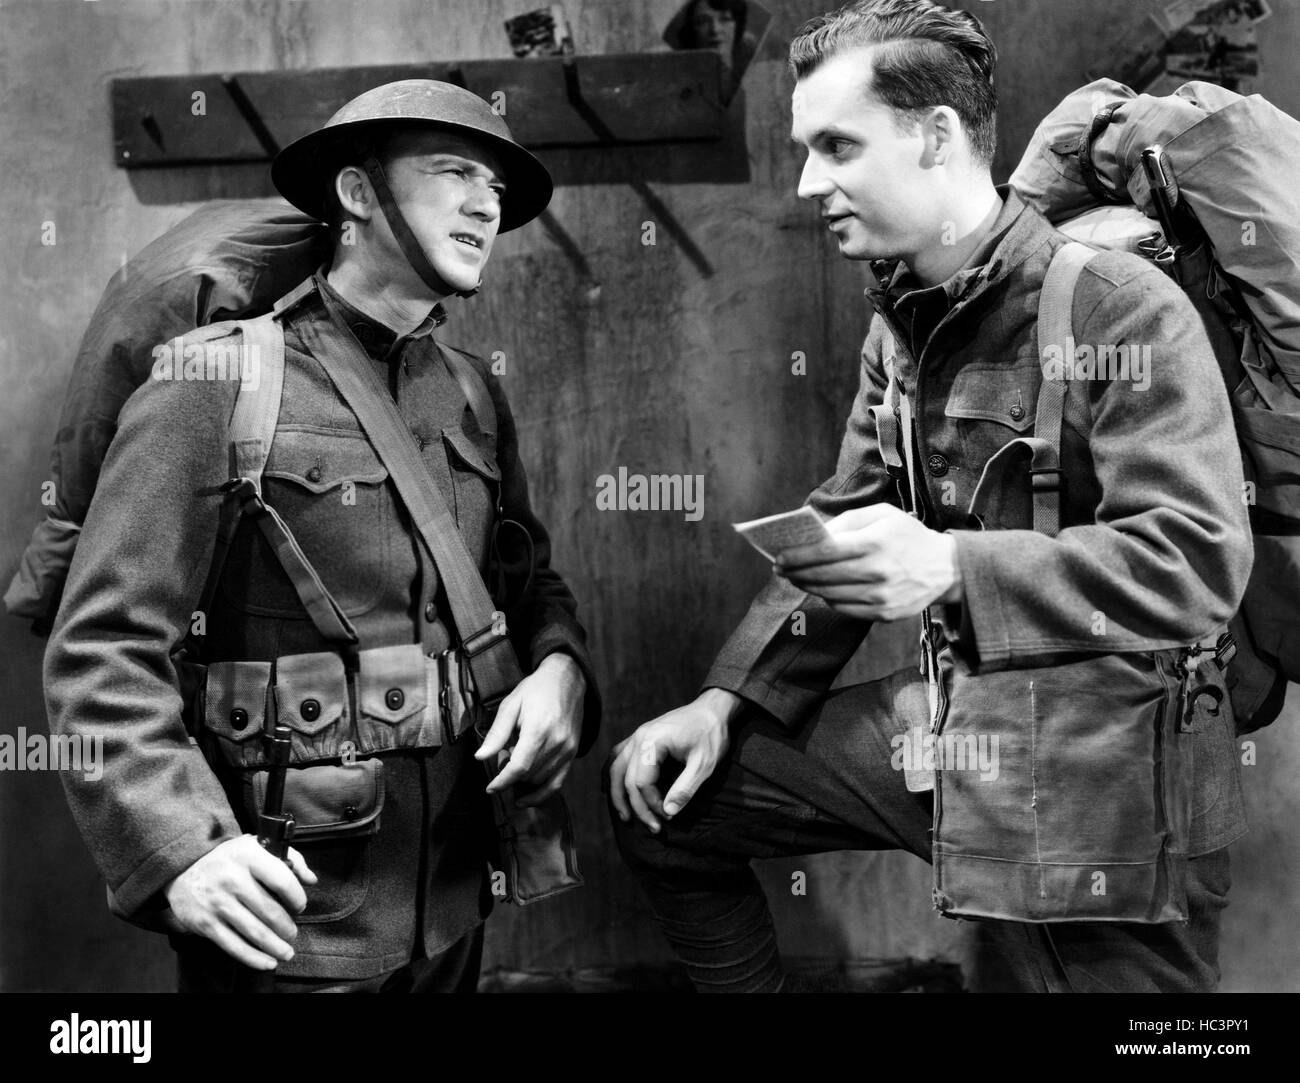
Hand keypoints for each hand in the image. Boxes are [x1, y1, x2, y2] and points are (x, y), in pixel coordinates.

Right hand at [163, 835, 317, 969]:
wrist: (183, 868)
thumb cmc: (229, 858)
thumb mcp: (257, 846)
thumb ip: (290, 858)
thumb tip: (311, 879)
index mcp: (248, 856)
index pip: (282, 880)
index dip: (297, 898)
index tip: (300, 906)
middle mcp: (232, 879)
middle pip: (269, 911)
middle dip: (287, 928)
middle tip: (293, 934)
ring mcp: (217, 903)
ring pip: (254, 932)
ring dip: (275, 946)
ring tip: (287, 951)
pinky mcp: (206, 923)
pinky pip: (234, 946)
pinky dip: (254, 958)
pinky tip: (268, 962)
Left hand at [475, 652, 585, 806]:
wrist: (567, 679)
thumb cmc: (536, 689)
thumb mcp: (511, 705)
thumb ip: (497, 733)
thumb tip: (481, 757)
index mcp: (538, 729)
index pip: (519, 767)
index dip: (502, 781)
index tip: (490, 788)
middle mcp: (556, 742)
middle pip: (528, 775)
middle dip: (509, 774)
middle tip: (502, 757)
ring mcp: (567, 749)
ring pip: (540, 780)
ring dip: (523, 780)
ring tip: (515, 761)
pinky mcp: (573, 753)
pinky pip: (557, 782)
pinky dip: (541, 793)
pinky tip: (526, 798)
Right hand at [608, 688, 739, 831]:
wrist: (712, 709)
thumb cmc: (711, 734)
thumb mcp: (704, 764)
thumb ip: (685, 789)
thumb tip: (668, 813)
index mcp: (652, 742)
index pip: (641, 782)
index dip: (652, 804)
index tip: (669, 817)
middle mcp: (638, 737)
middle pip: (626, 779)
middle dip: (638, 807)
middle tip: (653, 828)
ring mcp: (636, 736)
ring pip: (615, 768)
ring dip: (617, 794)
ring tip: (625, 817)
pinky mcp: (639, 737)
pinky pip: (617, 757)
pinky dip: (613, 774)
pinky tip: (612, 789)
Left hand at [775, 504, 962, 620]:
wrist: (946, 568)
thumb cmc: (908, 536)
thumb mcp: (882, 514)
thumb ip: (847, 522)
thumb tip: (814, 535)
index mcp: (875, 542)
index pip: (824, 552)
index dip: (797, 556)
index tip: (779, 557)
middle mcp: (878, 572)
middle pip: (823, 576)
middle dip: (796, 573)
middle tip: (780, 569)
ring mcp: (881, 597)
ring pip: (830, 595)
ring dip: (808, 587)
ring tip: (797, 578)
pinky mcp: (884, 614)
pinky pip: (845, 609)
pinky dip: (829, 599)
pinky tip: (822, 589)